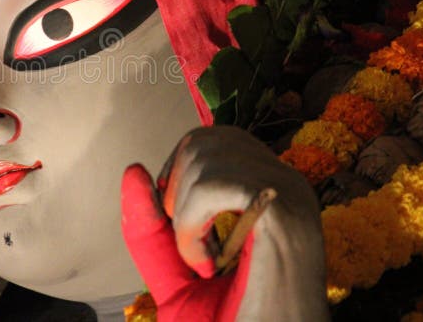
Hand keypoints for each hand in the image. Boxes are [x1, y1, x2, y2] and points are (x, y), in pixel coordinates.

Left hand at [121, 126, 328, 321]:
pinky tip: (208, 264)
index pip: (212, 142)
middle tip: (194, 247)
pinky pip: (211, 186)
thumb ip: (152, 231)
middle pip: (204, 140)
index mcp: (269, 191)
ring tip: (205, 263)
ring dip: (183, 217)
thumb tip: (132, 170)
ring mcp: (289, 195)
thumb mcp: (178, 281)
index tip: (182, 229)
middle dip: (176, 190)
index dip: (178, 177)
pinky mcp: (284, 213)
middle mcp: (285, 184)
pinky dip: (191, 226)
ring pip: (204, 157)